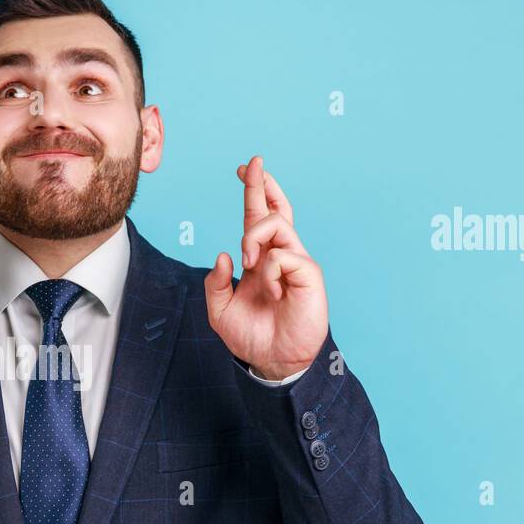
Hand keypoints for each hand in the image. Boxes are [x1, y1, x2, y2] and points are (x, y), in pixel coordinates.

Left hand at [203, 156, 327, 380]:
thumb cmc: (251, 336)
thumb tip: (223, 255)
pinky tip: (271, 292)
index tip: (245, 169)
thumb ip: (215, 283)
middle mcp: (280, 256)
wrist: (272, 361)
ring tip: (247, 262)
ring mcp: (296, 263)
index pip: (258, 218)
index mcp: (260, 260)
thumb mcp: (220, 310)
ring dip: (253, 238)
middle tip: (253, 163)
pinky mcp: (309, 274)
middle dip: (263, 184)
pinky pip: (283, 256)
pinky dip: (269, 271)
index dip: (254, 192)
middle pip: (275, 210)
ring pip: (277, 225)